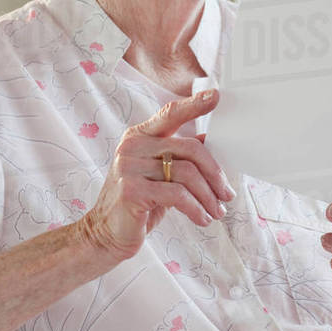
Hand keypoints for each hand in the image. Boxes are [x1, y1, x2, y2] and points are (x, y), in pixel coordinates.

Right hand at [78, 90, 235, 263]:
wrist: (104, 235)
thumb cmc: (138, 203)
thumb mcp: (160, 175)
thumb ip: (179, 156)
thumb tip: (210, 140)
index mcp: (140, 136)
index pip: (170, 114)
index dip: (194, 104)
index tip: (216, 96)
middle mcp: (133, 146)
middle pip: (190, 149)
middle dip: (215, 174)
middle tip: (227, 194)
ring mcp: (129, 167)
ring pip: (187, 174)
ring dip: (208, 196)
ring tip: (217, 211)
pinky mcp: (131, 190)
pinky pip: (177, 195)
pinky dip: (196, 208)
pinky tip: (203, 218)